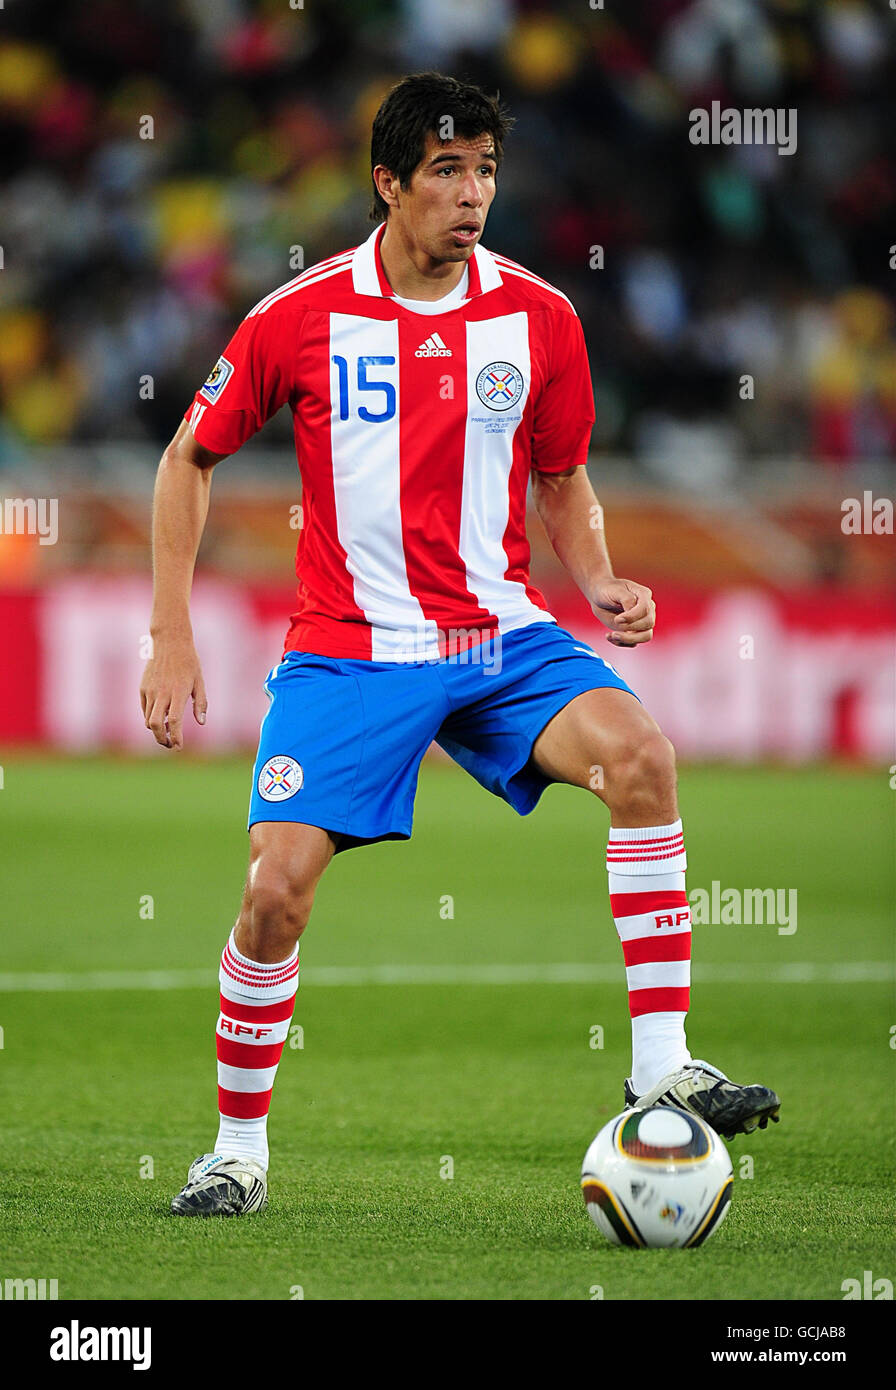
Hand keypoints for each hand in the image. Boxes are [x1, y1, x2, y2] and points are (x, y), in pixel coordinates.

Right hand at [140, 633, 207, 748]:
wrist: (169, 642)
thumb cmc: (189, 662)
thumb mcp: (200, 681)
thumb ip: (201, 703)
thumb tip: (201, 722)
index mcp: (178, 692)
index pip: (175, 720)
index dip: (175, 737)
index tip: (178, 746)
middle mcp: (162, 693)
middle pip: (155, 725)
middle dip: (161, 739)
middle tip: (169, 744)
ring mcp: (150, 691)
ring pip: (148, 719)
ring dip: (157, 730)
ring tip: (168, 731)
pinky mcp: (143, 688)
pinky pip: (145, 709)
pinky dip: (151, 717)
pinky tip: (162, 716)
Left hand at [590, 577, 655, 646]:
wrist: (599, 596)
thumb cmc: (607, 590)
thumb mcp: (615, 590)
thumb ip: (627, 600)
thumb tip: (632, 612)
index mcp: (644, 595)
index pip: (646, 609)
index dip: (632, 617)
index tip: (617, 619)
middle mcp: (647, 609)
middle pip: (649, 624)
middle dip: (631, 628)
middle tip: (614, 627)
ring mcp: (642, 621)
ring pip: (646, 636)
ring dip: (629, 639)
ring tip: (612, 636)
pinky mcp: (633, 632)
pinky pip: (633, 643)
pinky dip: (621, 643)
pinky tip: (609, 636)